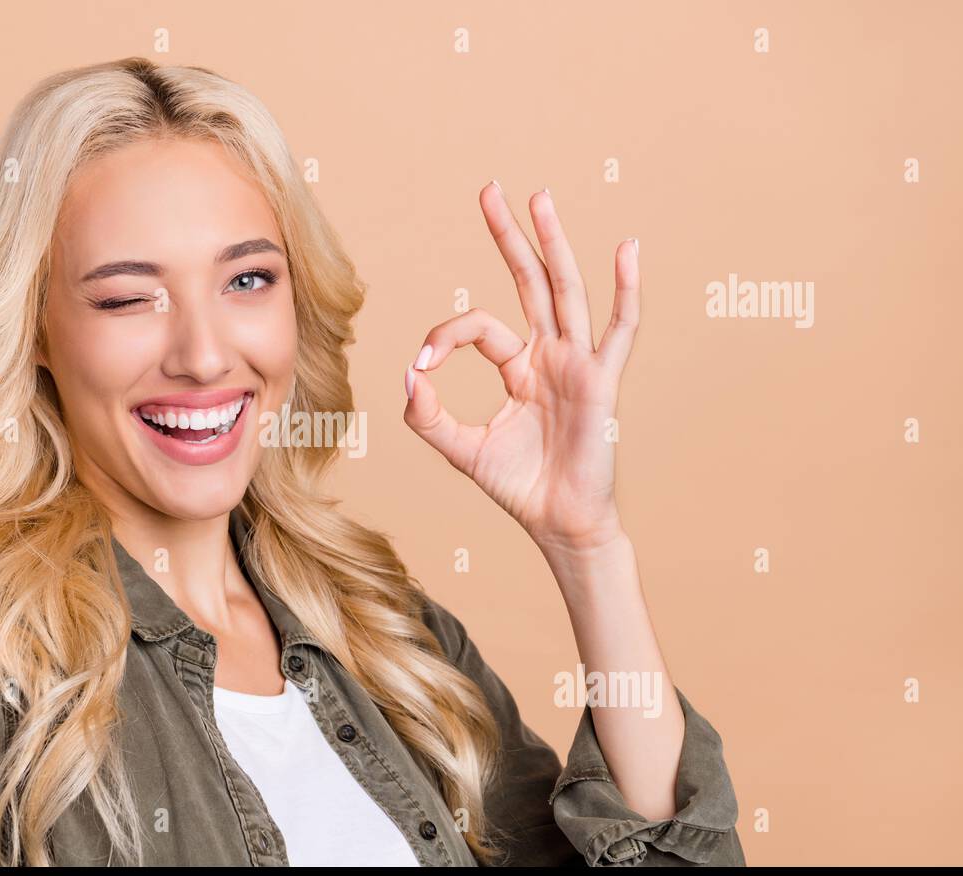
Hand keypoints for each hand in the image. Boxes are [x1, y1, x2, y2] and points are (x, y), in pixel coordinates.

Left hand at [403, 183, 639, 554]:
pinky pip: (619, 329)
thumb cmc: (518, 486)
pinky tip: (628, 249)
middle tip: (490, 190)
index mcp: (518, 366)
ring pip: (564, 291)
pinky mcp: (601, 381)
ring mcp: (577, 363)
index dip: (446, 336)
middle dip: (509, 237)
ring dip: (551, 244)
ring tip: (538, 198)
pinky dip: (625, 290)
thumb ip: (428, 416)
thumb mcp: (461, 449)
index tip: (422, 364)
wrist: (558, 522)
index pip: (480, 327)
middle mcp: (549, 355)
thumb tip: (410, 375)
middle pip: (528, 282)